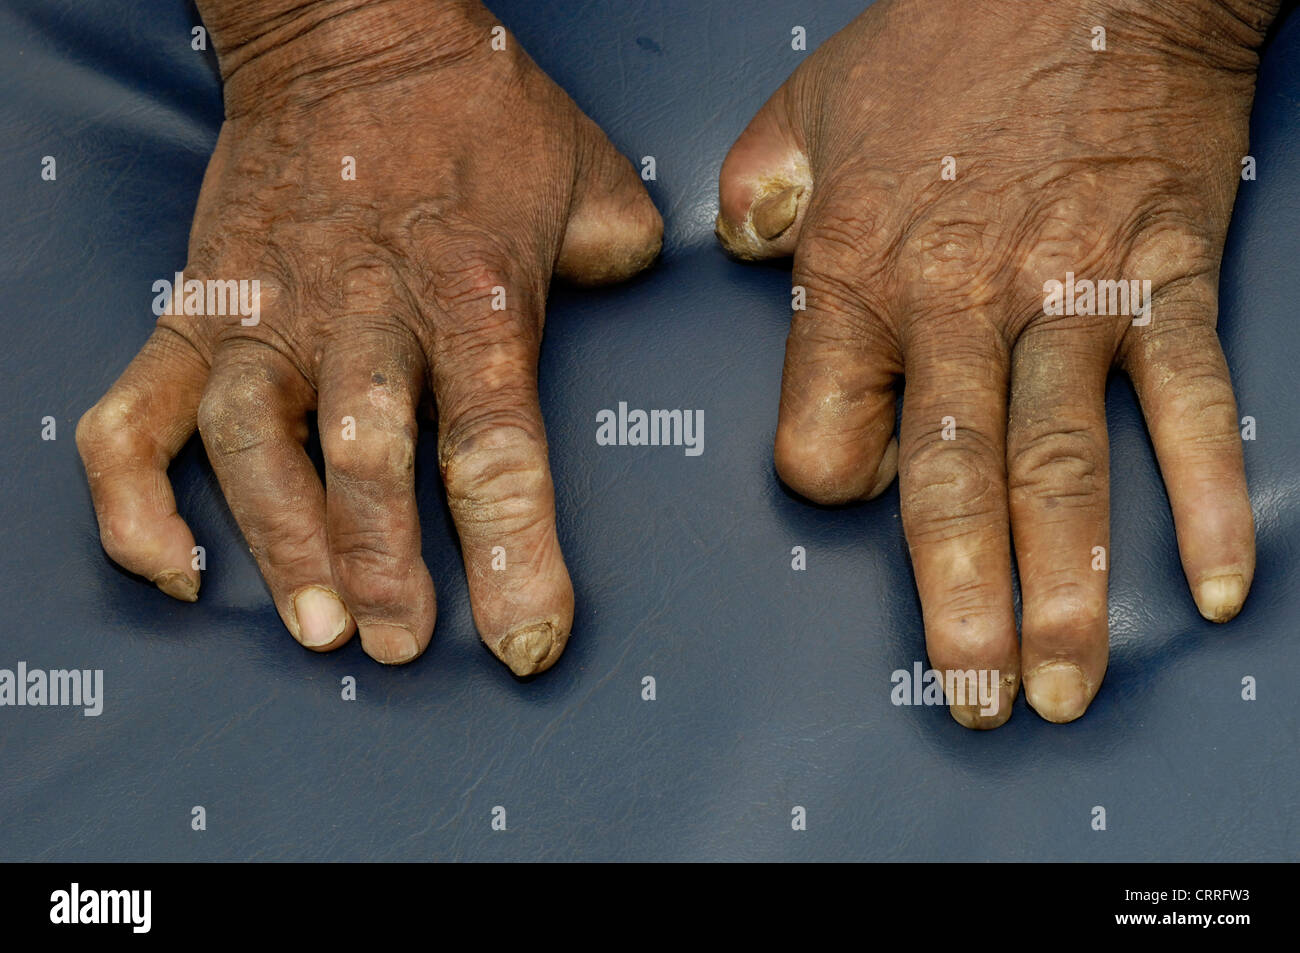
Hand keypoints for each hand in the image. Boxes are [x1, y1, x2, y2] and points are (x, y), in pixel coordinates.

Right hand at [76, 0, 660, 672]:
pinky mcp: (197, 307)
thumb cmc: (477, 111)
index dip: (513, 555)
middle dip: (382, 565)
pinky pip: (133, 413)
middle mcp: (363, 313)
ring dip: (278, 545)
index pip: (495, 448)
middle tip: (401, 646)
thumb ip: (622, 259)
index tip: (527, 641)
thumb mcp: (589, 178)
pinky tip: (173, 566)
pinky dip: (133, 500)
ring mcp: (268, 313)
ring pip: (250, 445)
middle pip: (365, 459)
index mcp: (474, 296)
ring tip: (312, 627)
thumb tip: (639, 309)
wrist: (351, 28)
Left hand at [717, 0, 1275, 724]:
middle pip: (946, 490)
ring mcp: (1064, 302)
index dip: (840, 483)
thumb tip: (740, 254)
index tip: (867, 489)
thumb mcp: (802, 108)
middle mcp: (952, 308)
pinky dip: (1206, 497)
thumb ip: (755, 195)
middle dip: (960, 610)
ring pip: (1061, 473)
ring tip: (1068, 686)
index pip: (824, 443)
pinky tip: (1216, 583)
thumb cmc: (945, 37)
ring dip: (1068, 591)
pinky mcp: (1160, 283)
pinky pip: (1188, 408)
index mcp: (852, 279)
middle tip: (974, 701)